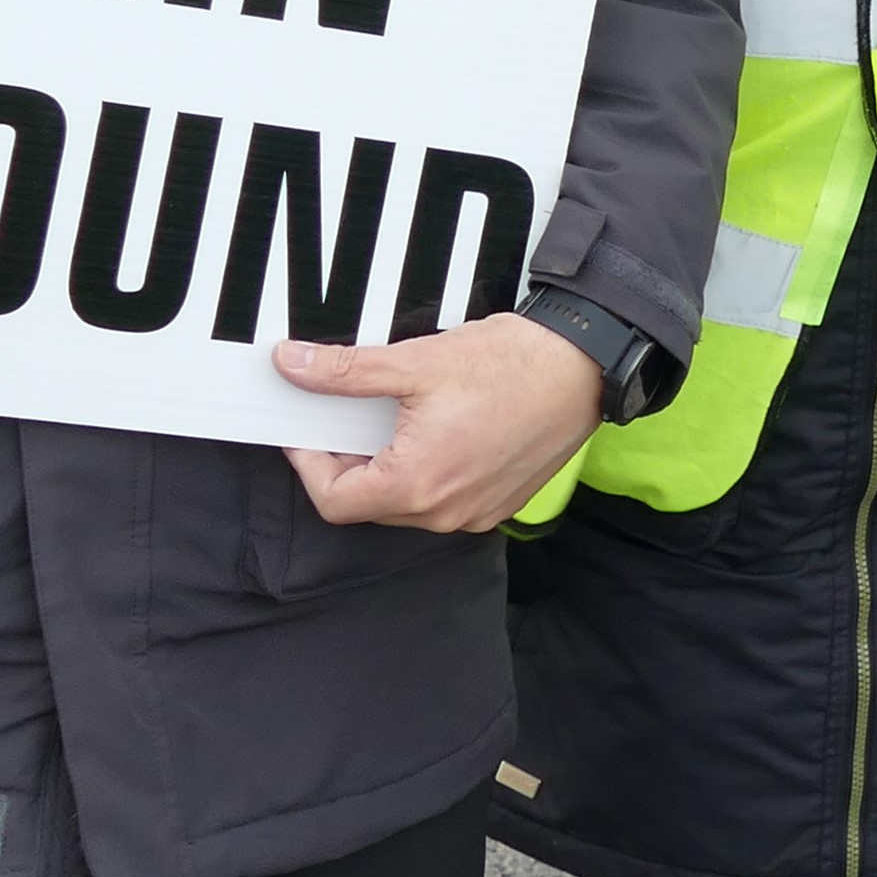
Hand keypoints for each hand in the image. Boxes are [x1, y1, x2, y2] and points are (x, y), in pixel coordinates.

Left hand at [279, 311, 602, 533]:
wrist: (585, 367)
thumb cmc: (510, 365)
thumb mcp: (416, 363)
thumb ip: (345, 372)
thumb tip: (291, 365)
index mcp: (417, 484)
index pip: (334, 500)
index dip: (309, 464)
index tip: (306, 430)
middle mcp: (445, 513)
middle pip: (369, 506)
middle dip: (348, 463)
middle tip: (345, 417)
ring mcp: (476, 513)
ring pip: (406, 506)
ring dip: (388, 470)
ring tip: (393, 421)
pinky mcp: (500, 504)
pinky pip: (444, 502)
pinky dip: (426, 474)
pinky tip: (435, 432)